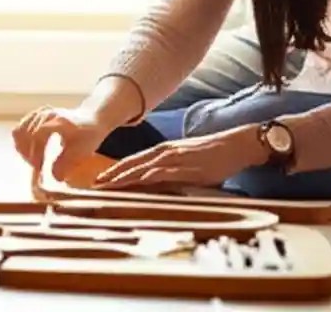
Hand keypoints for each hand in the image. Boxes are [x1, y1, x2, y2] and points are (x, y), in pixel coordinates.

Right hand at [12, 106, 111, 181]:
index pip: (38, 134)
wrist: (90, 119)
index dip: (35, 152)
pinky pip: (19, 130)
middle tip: (38, 169)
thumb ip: (68, 163)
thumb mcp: (83, 151)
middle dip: (29, 154)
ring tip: (34, 162)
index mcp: (59, 120)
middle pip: (26, 134)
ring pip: (19, 131)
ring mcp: (39, 114)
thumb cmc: (88, 135)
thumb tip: (54, 177)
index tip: (39, 168)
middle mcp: (46, 114)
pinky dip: (21, 144)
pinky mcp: (34, 117)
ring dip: (23, 149)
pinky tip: (30, 154)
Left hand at [94, 126, 262, 188]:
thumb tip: (157, 184)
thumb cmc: (213, 155)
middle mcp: (165, 152)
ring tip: (108, 186)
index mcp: (163, 151)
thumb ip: (170, 172)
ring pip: (144, 168)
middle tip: (94, 185)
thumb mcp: (186, 164)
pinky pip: (165, 171)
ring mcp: (175, 158)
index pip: (133, 162)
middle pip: (132, 163)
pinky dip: (150, 176)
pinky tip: (140, 181)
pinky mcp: (188, 165)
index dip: (115, 170)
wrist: (235, 144)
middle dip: (112, 175)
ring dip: (125, 177)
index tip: (100, 180)